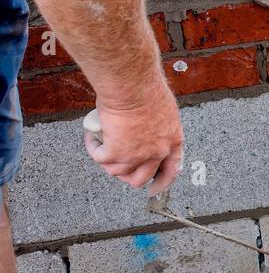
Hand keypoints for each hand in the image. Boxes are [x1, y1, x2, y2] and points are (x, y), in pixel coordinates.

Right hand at [84, 81, 183, 195]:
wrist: (133, 86)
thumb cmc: (147, 89)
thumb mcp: (163, 111)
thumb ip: (157, 126)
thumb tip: (146, 129)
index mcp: (173, 141)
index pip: (172, 169)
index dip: (162, 180)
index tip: (155, 186)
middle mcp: (157, 153)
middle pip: (141, 178)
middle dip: (127, 176)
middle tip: (118, 167)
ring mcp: (137, 156)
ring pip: (117, 171)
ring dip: (107, 161)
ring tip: (102, 145)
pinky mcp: (116, 153)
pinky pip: (100, 158)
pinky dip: (93, 148)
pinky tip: (92, 137)